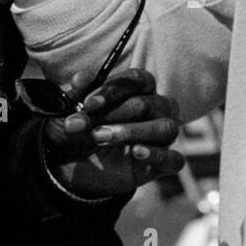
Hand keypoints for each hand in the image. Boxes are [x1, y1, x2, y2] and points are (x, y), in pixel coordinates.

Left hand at [42, 68, 183, 196]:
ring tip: (100, 138)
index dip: (115, 89)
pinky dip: (157, 155)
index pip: (139, 79)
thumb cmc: (78, 130)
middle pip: (147, 104)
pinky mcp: (160, 166)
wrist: (71, 166)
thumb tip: (80, 80)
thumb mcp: (71, 111)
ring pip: (166, 128)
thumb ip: (77, 94)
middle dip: (112, 113)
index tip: (89, 103)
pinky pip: (174, 159)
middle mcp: (155, 111)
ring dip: (131, 131)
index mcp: (138, 90)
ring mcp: (159, 139)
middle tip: (84, 126)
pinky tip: (135, 153)